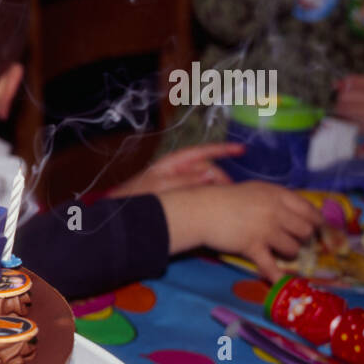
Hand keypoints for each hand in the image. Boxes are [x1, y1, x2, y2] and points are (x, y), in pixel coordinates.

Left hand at [106, 143, 242, 197]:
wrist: (121, 214)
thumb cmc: (136, 196)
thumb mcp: (161, 185)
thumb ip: (186, 180)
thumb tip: (211, 174)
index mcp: (174, 163)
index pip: (203, 152)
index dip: (223, 149)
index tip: (241, 150)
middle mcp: (178, 171)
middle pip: (208, 169)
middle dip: (221, 178)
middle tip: (232, 193)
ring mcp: (180, 185)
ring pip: (205, 183)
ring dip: (216, 189)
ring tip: (227, 201)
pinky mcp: (181, 198)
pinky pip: (200, 195)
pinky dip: (208, 198)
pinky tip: (216, 208)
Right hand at [159, 181, 322, 282]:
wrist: (201, 210)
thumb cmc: (223, 199)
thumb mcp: (254, 191)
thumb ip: (274, 199)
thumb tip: (293, 212)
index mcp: (277, 195)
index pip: (309, 210)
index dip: (317, 221)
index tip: (318, 228)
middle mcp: (276, 212)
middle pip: (305, 230)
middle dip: (303, 238)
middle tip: (296, 241)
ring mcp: (265, 230)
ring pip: (292, 248)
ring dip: (290, 253)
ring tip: (280, 252)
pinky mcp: (252, 247)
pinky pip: (270, 266)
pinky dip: (277, 275)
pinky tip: (282, 282)